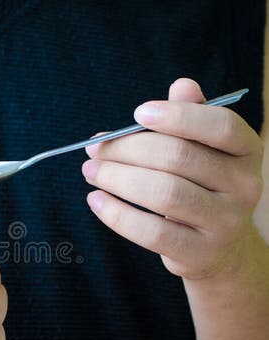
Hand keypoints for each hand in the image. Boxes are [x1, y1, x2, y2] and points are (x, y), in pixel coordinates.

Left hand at [81, 78, 263, 278]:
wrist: (218, 248)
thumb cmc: (201, 185)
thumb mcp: (202, 149)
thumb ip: (190, 117)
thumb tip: (181, 85)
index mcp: (247, 150)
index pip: (221, 126)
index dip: (178, 116)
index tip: (137, 113)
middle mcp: (245, 186)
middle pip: (180, 157)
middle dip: (128, 149)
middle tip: (94, 148)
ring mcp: (226, 223)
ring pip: (165, 193)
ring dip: (118, 178)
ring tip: (91, 171)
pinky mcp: (200, 253)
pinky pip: (153, 233)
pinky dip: (118, 215)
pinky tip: (96, 200)